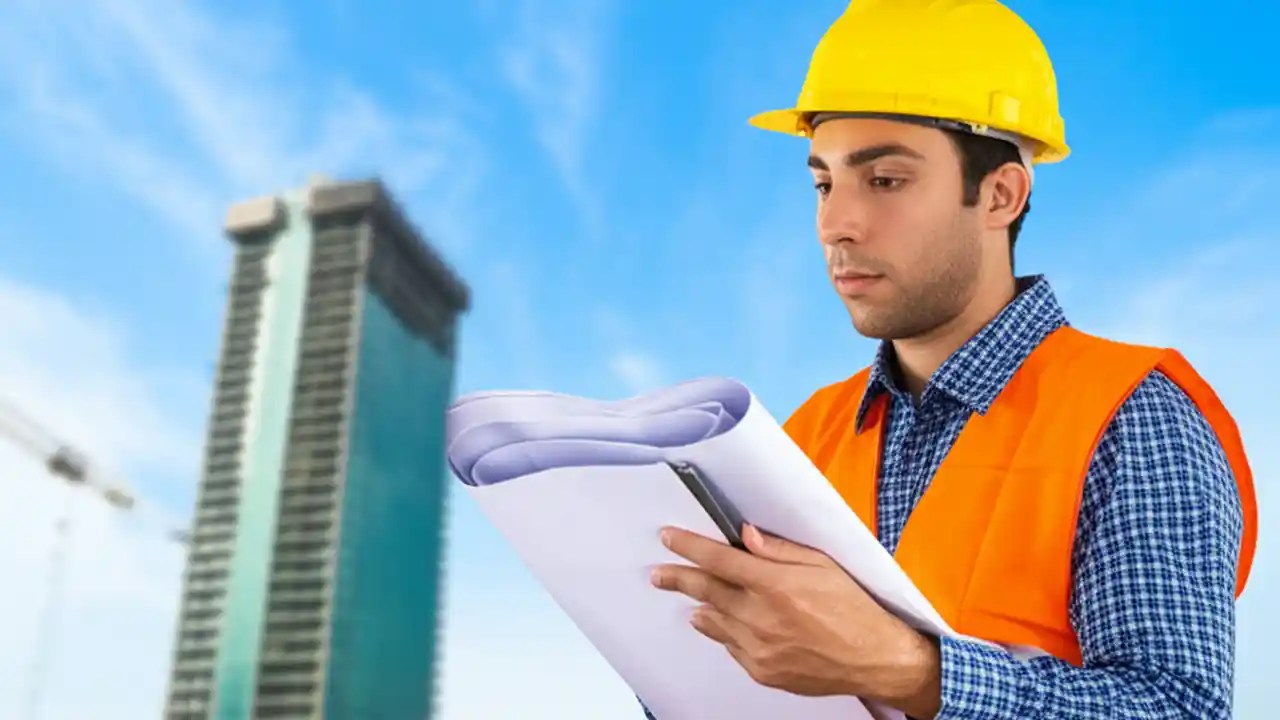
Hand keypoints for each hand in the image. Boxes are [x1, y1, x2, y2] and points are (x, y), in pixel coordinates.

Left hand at [650, 524, 940, 717]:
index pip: (718, 560)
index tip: (668, 538)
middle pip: (706, 591)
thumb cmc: (853, 608)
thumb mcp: (822, 565)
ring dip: (698, 606)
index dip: (688, 547)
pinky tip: (720, 623)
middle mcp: (761, 617)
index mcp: (775, 584)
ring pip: (714, 621)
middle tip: (659, 574)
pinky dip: (723, 631)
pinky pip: (731, 647)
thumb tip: (745, 535)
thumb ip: (779, 550)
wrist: (874, 659)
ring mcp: (759, 648)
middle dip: (678, 578)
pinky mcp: (762, 671)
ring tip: (689, 598)